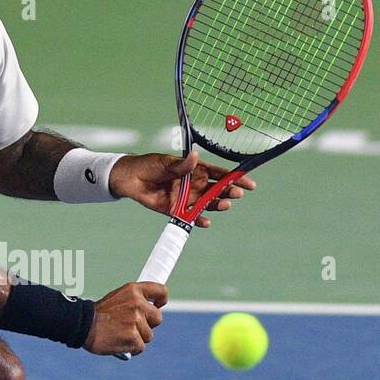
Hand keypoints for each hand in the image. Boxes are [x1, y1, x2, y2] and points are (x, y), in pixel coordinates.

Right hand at [85, 282, 167, 355]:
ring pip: (149, 336)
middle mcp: (138, 304)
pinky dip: (131, 348)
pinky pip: (140, 347)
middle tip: (131, 326)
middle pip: (158, 318)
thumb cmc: (99, 313)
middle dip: (148, 325)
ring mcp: (136, 321)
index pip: (161, 291)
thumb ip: (134, 300)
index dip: (162, 300)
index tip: (158, 305)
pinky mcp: (133, 337)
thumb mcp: (117, 297)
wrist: (82, 325)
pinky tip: (119, 343)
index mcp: (134, 290)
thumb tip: (150, 309)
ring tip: (121, 334)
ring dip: (137, 338)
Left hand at [110, 150, 254, 227]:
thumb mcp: (166, 162)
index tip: (249, 182)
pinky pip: (191, 217)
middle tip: (238, 194)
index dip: (234, 178)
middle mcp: (194, 185)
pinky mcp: (176, 210)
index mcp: (196, 170)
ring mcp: (187, 198)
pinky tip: (206, 222)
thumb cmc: (150, 165)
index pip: (219, 174)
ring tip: (226, 205)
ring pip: (207, 204)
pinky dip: (199, 220)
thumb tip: (196, 157)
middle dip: (229, 192)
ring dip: (217, 205)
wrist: (131, 178)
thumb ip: (181, 164)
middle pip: (217, 190)